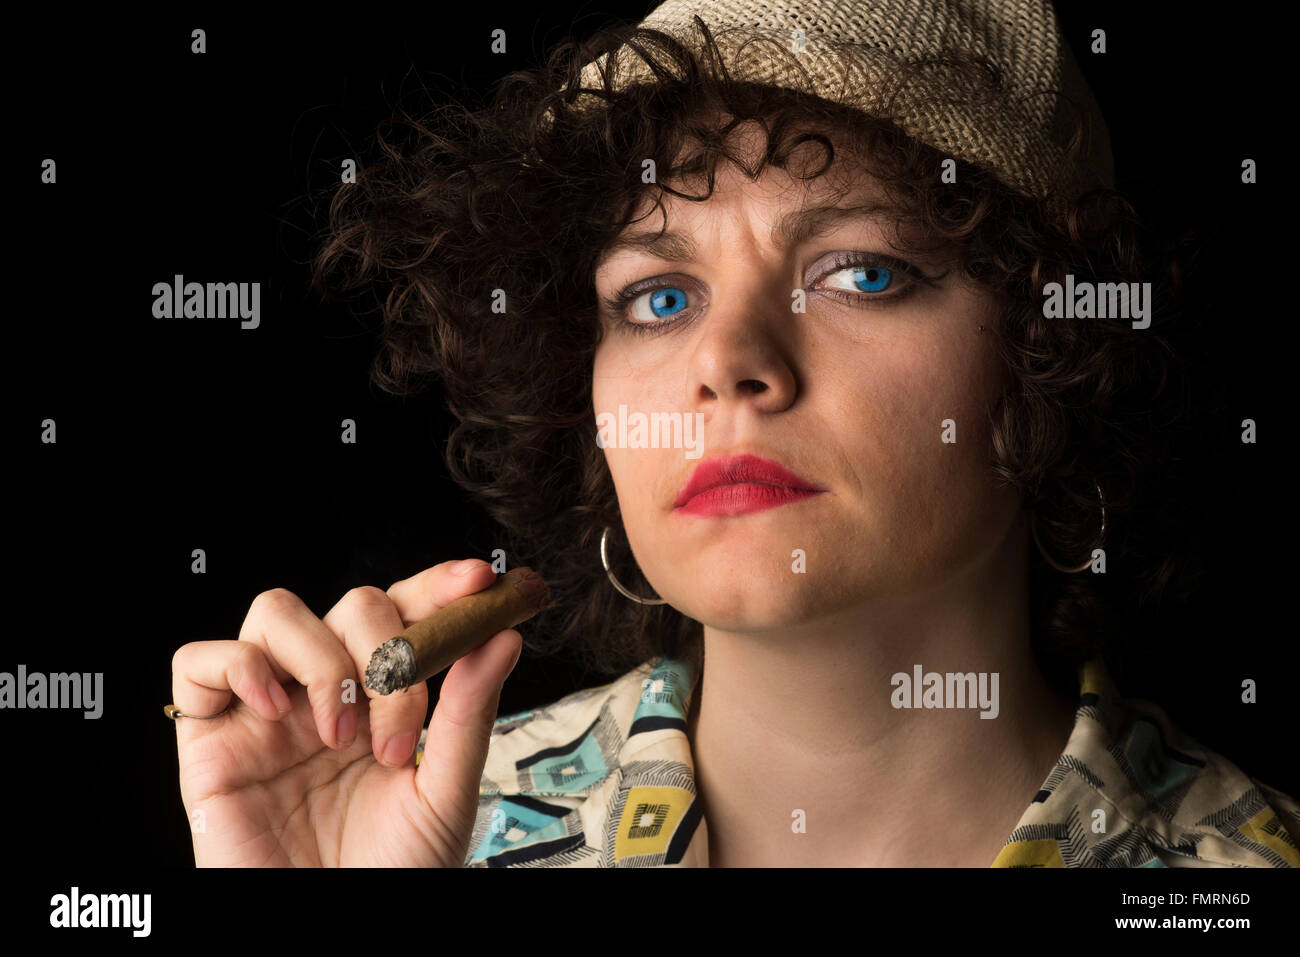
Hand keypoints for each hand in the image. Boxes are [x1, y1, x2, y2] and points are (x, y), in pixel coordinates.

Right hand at [170, 558, 520, 865]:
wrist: (339, 930)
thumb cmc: (392, 871)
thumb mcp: (446, 791)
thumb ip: (470, 712)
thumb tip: (502, 636)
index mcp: (382, 696)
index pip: (406, 611)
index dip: (437, 585)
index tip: (479, 581)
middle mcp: (325, 692)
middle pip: (350, 603)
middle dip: (386, 651)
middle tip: (398, 731)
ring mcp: (267, 710)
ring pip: (276, 611)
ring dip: (321, 660)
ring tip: (340, 735)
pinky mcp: (210, 740)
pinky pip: (197, 663)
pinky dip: (237, 665)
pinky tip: (276, 712)